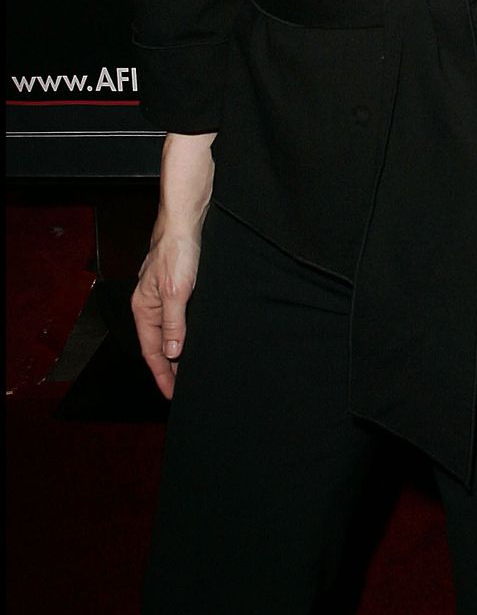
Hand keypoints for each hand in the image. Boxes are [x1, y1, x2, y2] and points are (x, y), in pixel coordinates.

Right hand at [131, 227, 201, 399]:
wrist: (184, 220)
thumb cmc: (176, 250)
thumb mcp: (177, 291)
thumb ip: (174, 324)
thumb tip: (172, 354)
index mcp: (144, 308)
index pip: (151, 351)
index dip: (162, 374)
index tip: (172, 394)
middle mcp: (150, 304)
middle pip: (158, 345)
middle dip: (169, 368)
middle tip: (183, 388)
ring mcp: (162, 295)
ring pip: (169, 332)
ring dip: (178, 350)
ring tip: (189, 369)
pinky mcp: (175, 286)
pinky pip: (178, 318)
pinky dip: (184, 332)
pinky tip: (194, 337)